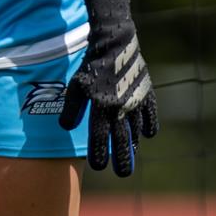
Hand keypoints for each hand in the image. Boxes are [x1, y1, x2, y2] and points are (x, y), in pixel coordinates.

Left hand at [60, 0, 157, 175]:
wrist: (114, 42)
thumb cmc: (91, 64)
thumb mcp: (75, 86)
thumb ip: (71, 110)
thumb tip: (65, 128)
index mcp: (101, 108)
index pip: (100, 140)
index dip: (99, 155)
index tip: (99, 168)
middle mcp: (119, 108)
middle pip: (121, 141)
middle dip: (122, 160)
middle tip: (123, 174)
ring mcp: (135, 101)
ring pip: (136, 130)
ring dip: (133, 145)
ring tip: (132, 155)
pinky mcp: (146, 93)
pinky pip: (150, 115)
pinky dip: (149, 126)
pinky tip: (146, 135)